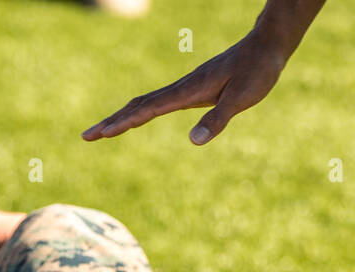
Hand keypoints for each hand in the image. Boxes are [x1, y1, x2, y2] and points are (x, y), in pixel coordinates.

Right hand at [80, 0, 324, 145]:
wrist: (267, 45)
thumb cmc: (258, 70)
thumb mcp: (242, 98)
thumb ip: (218, 119)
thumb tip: (193, 142)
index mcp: (188, 91)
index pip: (148, 110)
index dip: (122, 123)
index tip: (100, 134)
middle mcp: (181, 88)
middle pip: (138, 106)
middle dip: (112, 121)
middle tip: (86, 136)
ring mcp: (185, 87)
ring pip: (145, 103)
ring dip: (122, 116)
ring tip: (103, 131)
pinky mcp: (192, 89)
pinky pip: (157, 102)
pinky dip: (140, 112)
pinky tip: (137, 118)